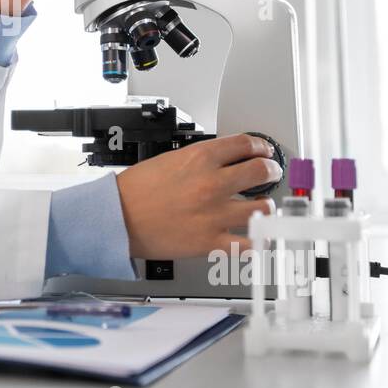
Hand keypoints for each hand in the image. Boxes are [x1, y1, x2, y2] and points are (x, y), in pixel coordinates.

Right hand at [114, 134, 280, 258]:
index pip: (245, 144)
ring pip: (262, 208)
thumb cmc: (135, 191)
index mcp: (199, 158)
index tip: (262, 151)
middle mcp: (211, 184)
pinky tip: (255, 237)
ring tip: (262, 207)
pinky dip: (255, 241)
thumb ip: (199, 160)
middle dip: (271, 171)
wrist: (116, 218)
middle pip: (261, 171)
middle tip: (271, 174)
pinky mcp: (210, 241)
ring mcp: (213, 214)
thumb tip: (222, 161)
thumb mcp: (169, 159)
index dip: (260, 146)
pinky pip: (247, 244)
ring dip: (266, 206)